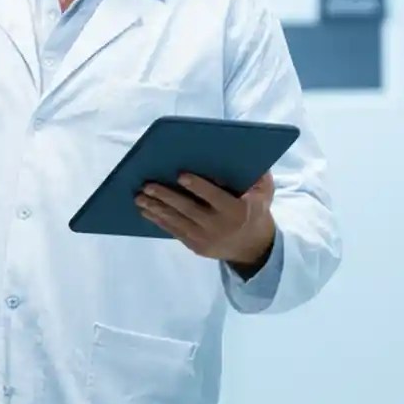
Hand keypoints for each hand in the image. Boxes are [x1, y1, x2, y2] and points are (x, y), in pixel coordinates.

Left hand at [135, 172, 276, 271]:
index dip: (197, 186)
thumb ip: (259, 176)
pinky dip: (158, 220)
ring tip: (139, 197)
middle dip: (166, 197)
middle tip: (147, 185)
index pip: (214, 197)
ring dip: (156, 209)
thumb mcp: (265, 193)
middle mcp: (219, 226)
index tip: (180, 175)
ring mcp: (206, 239)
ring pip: (176, 221)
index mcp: (236, 210)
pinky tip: (145, 210)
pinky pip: (174, 231)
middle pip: (189, 209)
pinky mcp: (196, 246)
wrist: (254, 248)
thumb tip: (245, 154)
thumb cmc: (256, 210)